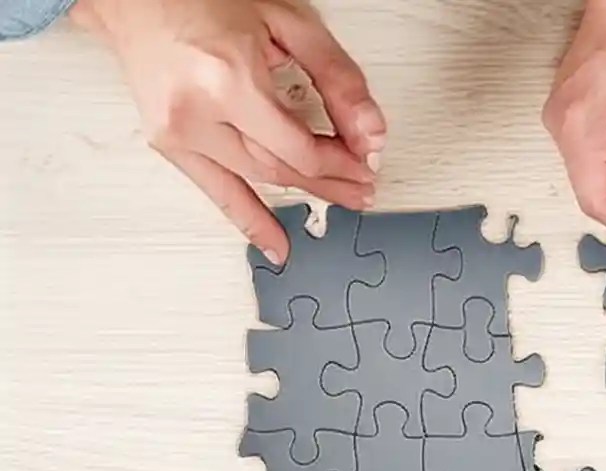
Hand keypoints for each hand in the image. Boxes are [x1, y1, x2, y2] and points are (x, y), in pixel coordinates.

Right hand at [69, 0, 386, 263]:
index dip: (341, 163)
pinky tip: (275, 244)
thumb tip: (370, 132)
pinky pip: (215, 190)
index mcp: (230, 79)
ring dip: (301, 195)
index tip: (366, 163)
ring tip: (338, 199)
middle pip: (280, 168)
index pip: (301, 148)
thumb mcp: (287, 23)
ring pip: (255, 179)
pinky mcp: (167, 143)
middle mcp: (198, 112)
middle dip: (328, 181)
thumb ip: (336, 77)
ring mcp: (177, 132)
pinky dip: (248, 220)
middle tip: (361, 188)